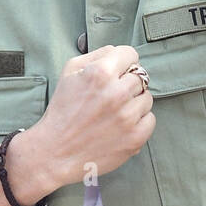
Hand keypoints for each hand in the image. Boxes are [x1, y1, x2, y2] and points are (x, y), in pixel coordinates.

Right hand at [19, 45, 154, 194]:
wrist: (55, 153)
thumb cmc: (62, 111)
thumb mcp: (70, 73)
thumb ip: (97, 55)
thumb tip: (118, 52)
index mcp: (100, 73)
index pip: (131, 54)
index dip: (123, 62)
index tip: (117, 72)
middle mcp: (117, 93)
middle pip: (141, 76)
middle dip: (127, 83)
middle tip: (112, 96)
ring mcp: (128, 116)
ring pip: (147, 98)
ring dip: (134, 103)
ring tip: (113, 113)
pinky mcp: (135, 137)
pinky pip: (150, 119)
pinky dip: (139, 122)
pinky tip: (121, 126)